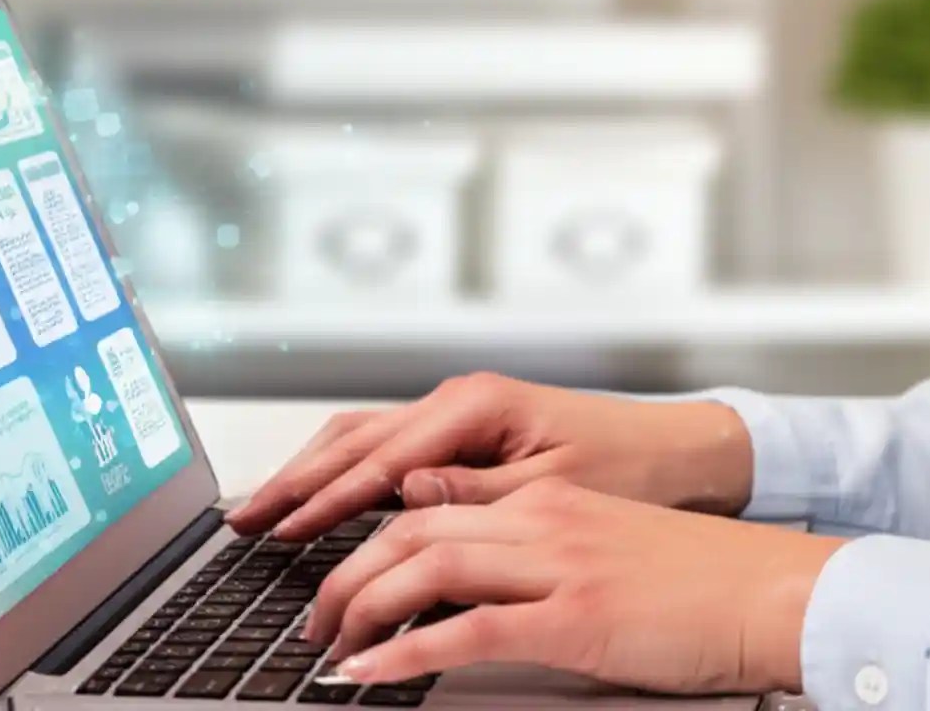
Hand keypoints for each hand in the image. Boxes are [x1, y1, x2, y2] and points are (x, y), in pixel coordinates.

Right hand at [227, 373, 753, 539]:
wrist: (684, 450)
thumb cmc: (633, 465)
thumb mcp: (558, 487)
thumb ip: (477, 491)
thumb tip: (406, 491)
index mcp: (476, 406)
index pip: (379, 459)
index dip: (325, 499)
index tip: (283, 530)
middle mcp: (458, 400)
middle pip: (354, 439)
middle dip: (296, 481)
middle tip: (245, 518)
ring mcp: (458, 412)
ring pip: (362, 436)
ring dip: (311, 472)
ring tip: (266, 507)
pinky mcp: (465, 430)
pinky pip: (386, 444)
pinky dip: (345, 469)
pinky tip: (324, 493)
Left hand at [307, 478, 845, 695]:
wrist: (774, 591)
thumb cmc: (693, 576)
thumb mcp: (593, 538)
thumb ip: (519, 531)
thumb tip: (444, 526)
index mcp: (542, 500)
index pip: (424, 504)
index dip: (365, 537)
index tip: (332, 570)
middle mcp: (540, 519)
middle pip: (409, 530)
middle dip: (346, 574)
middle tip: (315, 618)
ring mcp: (556, 565)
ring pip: (426, 568)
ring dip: (362, 607)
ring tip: (329, 645)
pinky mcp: (575, 619)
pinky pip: (467, 631)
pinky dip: (407, 651)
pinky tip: (370, 671)